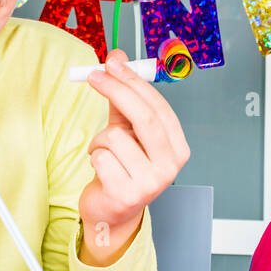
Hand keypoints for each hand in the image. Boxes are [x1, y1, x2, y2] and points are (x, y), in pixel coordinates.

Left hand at [78, 49, 191, 263]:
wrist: (111, 213)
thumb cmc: (123, 168)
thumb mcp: (127, 131)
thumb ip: (123, 97)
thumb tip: (118, 58)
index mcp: (177, 147)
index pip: (159, 107)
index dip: (134, 82)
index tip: (114, 63)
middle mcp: (169, 166)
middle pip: (144, 117)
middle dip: (117, 90)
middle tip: (95, 75)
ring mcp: (150, 183)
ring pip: (115, 136)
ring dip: (99, 139)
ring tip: (103, 153)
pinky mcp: (126, 194)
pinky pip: (100, 157)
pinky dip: (94, 157)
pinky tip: (101, 170)